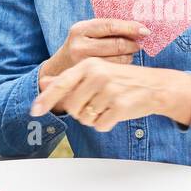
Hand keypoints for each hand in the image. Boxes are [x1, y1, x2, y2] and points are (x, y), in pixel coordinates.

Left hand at [31, 59, 190, 130]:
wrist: (156, 86)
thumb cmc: (124, 81)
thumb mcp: (96, 74)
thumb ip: (70, 80)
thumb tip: (43, 83)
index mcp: (89, 65)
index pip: (61, 84)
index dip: (46, 99)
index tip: (34, 111)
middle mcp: (98, 75)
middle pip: (73, 107)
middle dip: (81, 112)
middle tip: (96, 104)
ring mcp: (109, 90)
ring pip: (86, 118)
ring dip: (94, 118)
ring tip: (108, 106)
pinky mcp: (120, 106)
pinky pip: (100, 125)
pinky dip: (106, 124)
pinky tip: (116, 113)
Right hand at [40, 18, 150, 78]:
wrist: (59, 70)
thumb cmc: (81, 47)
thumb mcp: (87, 34)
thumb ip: (107, 28)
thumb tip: (138, 27)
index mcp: (80, 29)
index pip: (110, 25)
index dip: (130, 27)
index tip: (145, 30)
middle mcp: (79, 45)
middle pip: (117, 44)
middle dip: (133, 43)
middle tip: (139, 44)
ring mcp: (83, 63)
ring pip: (118, 59)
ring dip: (129, 55)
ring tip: (129, 53)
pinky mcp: (89, 77)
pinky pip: (115, 70)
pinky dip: (123, 66)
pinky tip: (121, 64)